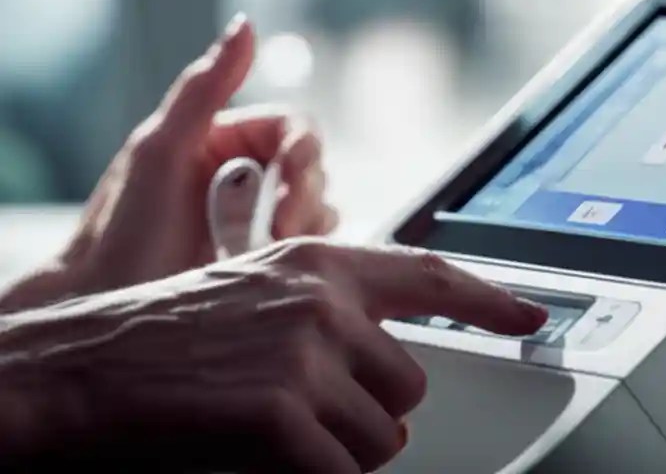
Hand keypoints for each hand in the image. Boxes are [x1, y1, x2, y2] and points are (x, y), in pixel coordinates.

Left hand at [0, 15, 336, 309]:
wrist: (103, 310)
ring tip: (261, 251)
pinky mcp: (265, 262)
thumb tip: (246, 24)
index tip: (293, 176)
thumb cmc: (121, 233)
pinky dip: (302, 255)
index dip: (304, 151)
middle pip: (314, 169)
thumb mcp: (160, 148)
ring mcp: (257, 222)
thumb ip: (205, 86)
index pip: (295, 128)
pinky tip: (267, 266)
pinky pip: (311, 250)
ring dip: (304, 228)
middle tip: (279, 227)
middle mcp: (244, 177)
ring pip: (321, 210)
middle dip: (304, 196)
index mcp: (222, 140)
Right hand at [0, 238, 548, 471]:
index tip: (533, 316)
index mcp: (319, 263)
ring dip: (340, 451)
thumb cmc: (163, 340)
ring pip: (383, 437)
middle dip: (370, 413)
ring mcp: (306, 355)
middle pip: (409, 384)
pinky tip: (266, 458)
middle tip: (301, 414)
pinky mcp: (284, 415)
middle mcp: (324, 301)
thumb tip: (394, 362)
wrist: (80, 372)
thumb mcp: (257, 296)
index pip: (430, 277)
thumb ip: (331, 312)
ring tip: (274, 431)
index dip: (490, 300)